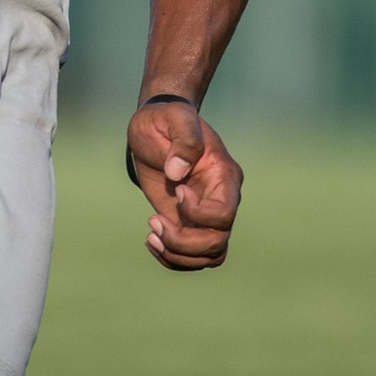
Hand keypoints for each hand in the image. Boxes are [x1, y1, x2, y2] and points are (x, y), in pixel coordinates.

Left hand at [126, 99, 242, 270]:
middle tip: (153, 221)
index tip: (177, 190)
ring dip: (178, 255)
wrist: (155, 127)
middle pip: (217, 242)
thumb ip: (183, 139)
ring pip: (209, 256)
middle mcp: (221, 199)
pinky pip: (192, 256)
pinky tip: (151, 240)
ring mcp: (205, 215)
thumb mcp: (174, 118)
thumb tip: (177, 173)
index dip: (198, 213)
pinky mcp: (188, 223)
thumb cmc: (166, 119)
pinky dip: (172, 257)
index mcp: (224, 175)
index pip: (224, 213)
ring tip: (151, 235)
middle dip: (184, 242)